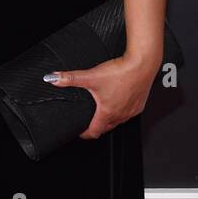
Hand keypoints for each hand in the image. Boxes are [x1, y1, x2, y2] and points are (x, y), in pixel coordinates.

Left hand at [44, 51, 160, 139]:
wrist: (142, 64)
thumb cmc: (121, 73)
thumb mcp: (91, 76)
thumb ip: (70, 78)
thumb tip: (54, 78)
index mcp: (108, 113)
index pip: (94, 132)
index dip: (85, 134)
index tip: (80, 132)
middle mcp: (121, 115)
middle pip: (106, 128)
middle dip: (97, 127)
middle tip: (89, 122)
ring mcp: (132, 111)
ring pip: (119, 121)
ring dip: (110, 119)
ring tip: (103, 111)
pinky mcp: (140, 104)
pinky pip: (129, 113)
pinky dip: (123, 111)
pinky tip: (120, 101)